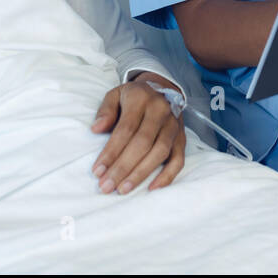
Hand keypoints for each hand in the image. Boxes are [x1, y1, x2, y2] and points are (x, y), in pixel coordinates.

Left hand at [90, 72, 185, 193]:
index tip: (98, 170)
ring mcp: (173, 125)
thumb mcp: (115, 95)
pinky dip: (167, 175)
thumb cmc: (133, 97)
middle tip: (107, 186)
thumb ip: (105, 110)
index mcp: (141, 98)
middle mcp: (160, 110)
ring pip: (160, 152)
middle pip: (142, 143)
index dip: (111, 151)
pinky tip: (151, 188)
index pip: (126, 129)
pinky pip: (178, 159)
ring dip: (141, 173)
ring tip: (123, 188)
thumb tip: (96, 129)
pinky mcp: (182, 138)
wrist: (161, 89)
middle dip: (123, 167)